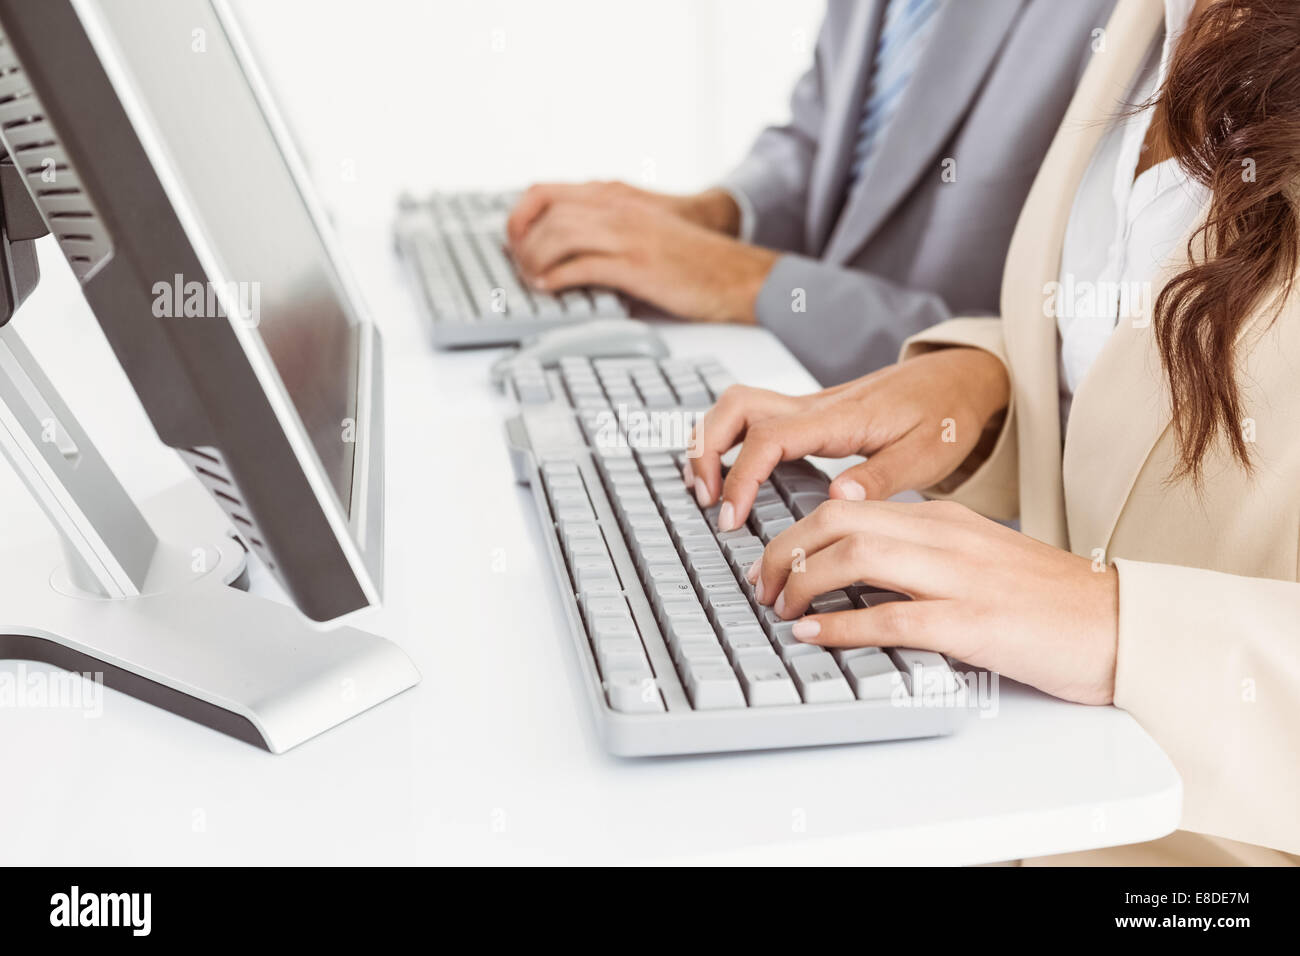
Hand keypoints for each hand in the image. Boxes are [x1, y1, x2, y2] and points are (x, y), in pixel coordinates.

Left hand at [505, 184, 775, 323]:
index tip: (513, 240)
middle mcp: (617, 209)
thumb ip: (605, 227)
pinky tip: (551, 289)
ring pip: (559, 235)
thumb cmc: (690, 258)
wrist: (734, 273)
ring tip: (533, 280)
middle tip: (520, 268)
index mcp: (614, 197)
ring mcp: (627, 235)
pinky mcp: (636, 265)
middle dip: (523, 243)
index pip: (545, 191)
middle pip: (547, 213)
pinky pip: (582, 266)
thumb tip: (562, 245)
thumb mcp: (643, 228)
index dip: (519, 216)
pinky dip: (557, 279)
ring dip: (535, 260)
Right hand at [687, 347, 1009, 530]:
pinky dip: (729, 440)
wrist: (959, 379)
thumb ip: (881, 478)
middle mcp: (815, 407)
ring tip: (707, 489)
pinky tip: (730, 473)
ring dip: (711, 441)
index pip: (768, 438)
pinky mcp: (810, 415)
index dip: (741, 477)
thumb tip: (838, 496)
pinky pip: (753, 418)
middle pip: (735, 408)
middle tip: (707, 500)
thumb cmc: (945, 415)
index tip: (732, 517)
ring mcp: (809, 408)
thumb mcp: (927, 455)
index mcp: (840, 419)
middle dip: (706, 450)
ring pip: (737, 407)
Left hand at [747, 499, 1118, 704]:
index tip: (771, 562)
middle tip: (761, 586)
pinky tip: (814, 634)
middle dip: (785, 551)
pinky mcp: (974, 624)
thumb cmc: (1048, 601)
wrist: (1120, 625)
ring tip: (779, 610)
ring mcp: (960, 577)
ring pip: (857, 557)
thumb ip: (922, 557)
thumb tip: (857, 574)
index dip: (796, 532)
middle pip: (839, 521)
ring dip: (803, 583)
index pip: (848, 507)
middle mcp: (946, 537)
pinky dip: (842, 625)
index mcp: (944, 520)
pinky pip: (892, 617)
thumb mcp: (977, 559)